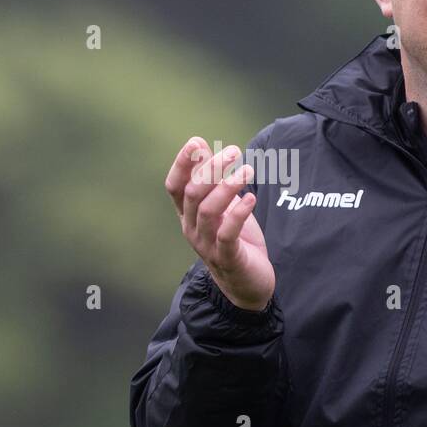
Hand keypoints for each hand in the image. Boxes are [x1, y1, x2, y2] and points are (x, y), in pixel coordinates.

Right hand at [165, 137, 275, 311]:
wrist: (248, 284)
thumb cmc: (235, 240)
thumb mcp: (223, 207)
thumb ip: (213, 183)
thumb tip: (204, 148)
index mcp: (187, 215)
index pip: (174, 186)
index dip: (182, 163)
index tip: (196, 142)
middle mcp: (191, 229)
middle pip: (192, 194)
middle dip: (211, 168)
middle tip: (233, 151)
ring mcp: (206, 245)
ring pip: (207, 211)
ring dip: (226, 186)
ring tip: (247, 170)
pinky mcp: (227, 258)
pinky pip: (227, 233)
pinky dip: (238, 213)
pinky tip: (251, 198)